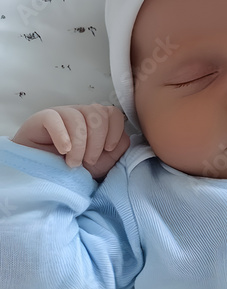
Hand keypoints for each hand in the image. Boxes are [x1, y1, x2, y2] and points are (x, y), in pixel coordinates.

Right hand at [12, 105, 129, 179]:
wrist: (43, 175)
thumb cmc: (73, 167)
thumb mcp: (102, 163)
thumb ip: (118, 148)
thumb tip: (123, 136)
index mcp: (96, 121)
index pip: (113, 113)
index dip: (115, 131)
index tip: (108, 150)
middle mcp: (80, 113)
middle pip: (97, 115)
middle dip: (96, 143)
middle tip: (88, 162)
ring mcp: (61, 114)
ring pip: (78, 118)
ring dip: (79, 145)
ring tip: (72, 163)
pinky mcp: (41, 119)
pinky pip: (54, 118)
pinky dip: (62, 135)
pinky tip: (63, 150)